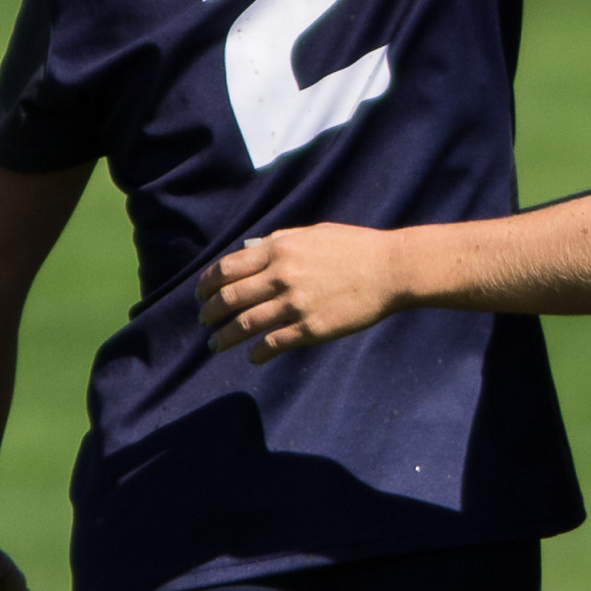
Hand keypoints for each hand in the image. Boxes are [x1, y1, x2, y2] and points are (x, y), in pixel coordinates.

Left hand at [198, 225, 408, 360]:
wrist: (390, 270)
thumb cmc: (353, 248)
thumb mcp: (310, 234)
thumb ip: (277, 243)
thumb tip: (248, 252)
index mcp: (278, 250)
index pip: (226, 269)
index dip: (206, 284)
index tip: (200, 295)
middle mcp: (281, 276)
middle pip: (229, 298)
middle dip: (209, 313)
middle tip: (203, 321)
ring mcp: (295, 304)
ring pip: (245, 325)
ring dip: (224, 338)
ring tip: (215, 345)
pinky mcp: (311, 329)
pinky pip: (272, 344)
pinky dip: (256, 353)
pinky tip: (252, 356)